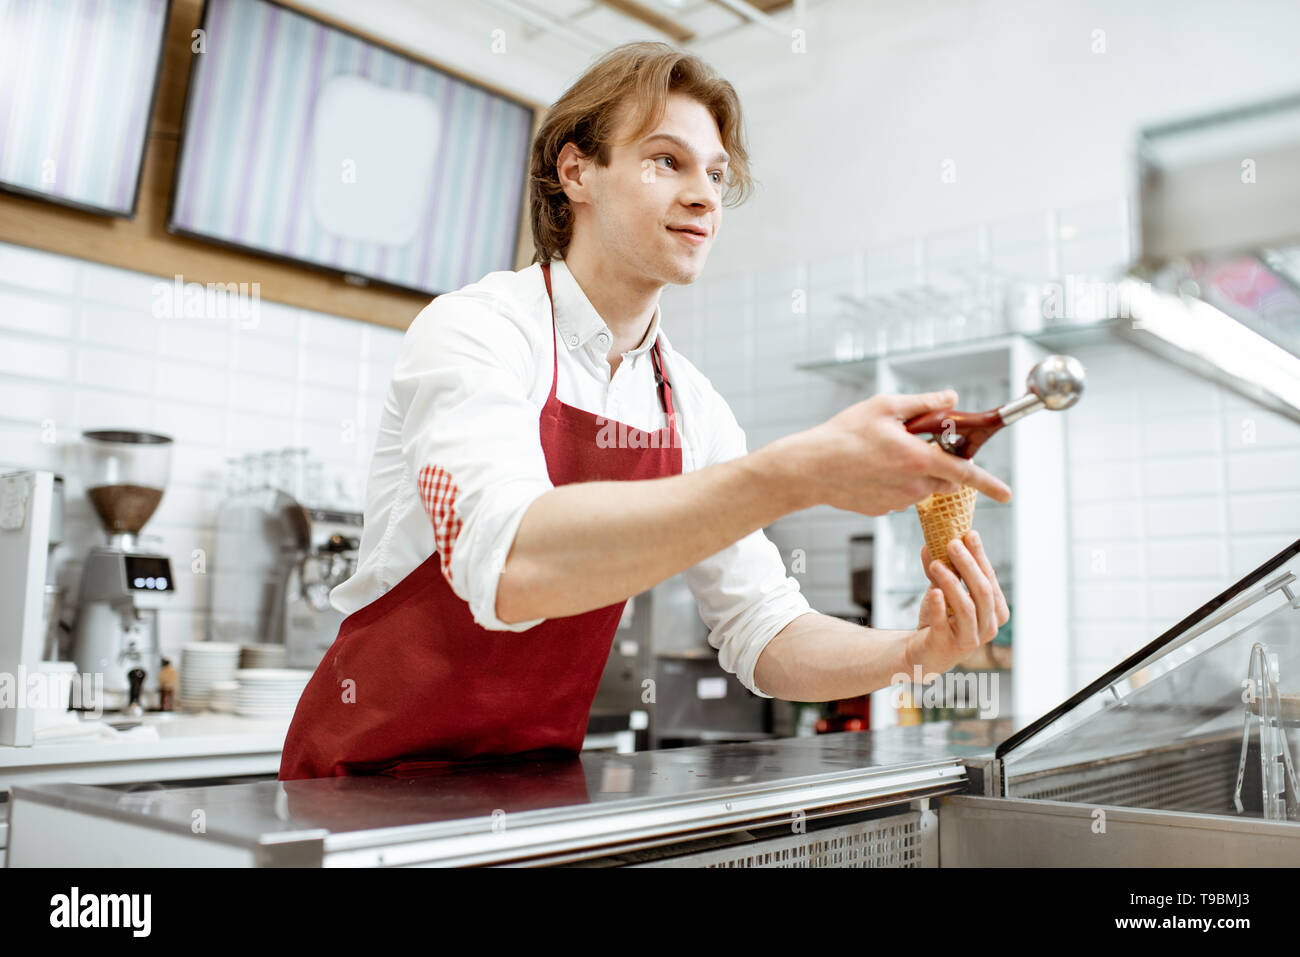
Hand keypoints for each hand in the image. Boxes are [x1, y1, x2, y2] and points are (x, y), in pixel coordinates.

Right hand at [800, 390, 1012, 516]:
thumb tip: (952, 398)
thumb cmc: (845, 434)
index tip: (1007, 494)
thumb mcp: (885, 407)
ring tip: (884, 454)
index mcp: (919, 459)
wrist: (810, 468)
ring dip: (915, 472)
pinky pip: (899, 496)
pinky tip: (870, 469)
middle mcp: (913, 485)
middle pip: (947, 480)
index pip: (966, 473)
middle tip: (919, 445)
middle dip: (943, 465)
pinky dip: (893, 483)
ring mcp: (897, 501)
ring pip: (922, 488)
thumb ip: (925, 403)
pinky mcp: (882, 509)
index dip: (990, 484)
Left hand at [905, 530, 1009, 675]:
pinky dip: (939, 607)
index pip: (990, 579)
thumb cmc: (940, 619)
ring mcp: (970, 639)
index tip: (969, 534)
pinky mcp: (947, 646)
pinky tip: (934, 592)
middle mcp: (988, 627)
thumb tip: (930, 543)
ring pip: (966, 607)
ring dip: (951, 582)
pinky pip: (944, 624)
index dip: (980, 557)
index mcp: (995, 611)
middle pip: (982, 591)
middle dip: (968, 565)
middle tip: (952, 543)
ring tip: (935, 563)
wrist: (923, 652)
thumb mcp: (943, 590)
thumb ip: (941, 569)